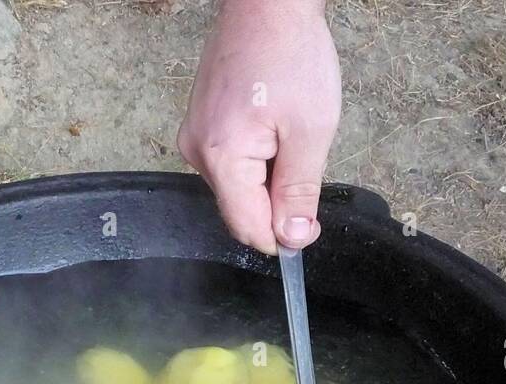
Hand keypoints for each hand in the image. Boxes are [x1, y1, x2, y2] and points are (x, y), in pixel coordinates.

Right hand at [177, 0, 340, 254]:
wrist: (267, 3)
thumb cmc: (289, 54)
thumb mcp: (310, 130)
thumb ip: (299, 191)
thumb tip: (291, 238)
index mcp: (221, 158)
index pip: (247, 227)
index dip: (282, 236)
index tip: (309, 224)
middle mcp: (197, 153)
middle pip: (240, 209)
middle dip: (276, 200)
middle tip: (303, 158)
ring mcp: (195, 137)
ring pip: (237, 187)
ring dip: (267, 176)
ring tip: (287, 131)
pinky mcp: (200, 125)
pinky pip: (230, 162)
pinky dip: (256, 158)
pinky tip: (273, 124)